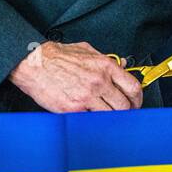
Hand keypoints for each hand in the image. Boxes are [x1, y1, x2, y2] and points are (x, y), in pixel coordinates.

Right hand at [8, 41, 142, 112]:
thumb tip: (123, 65)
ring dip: (110, 118)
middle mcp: (98, 81)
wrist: (34, 63)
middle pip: (124, 105)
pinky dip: (93, 121)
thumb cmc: (56, 56)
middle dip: (126, 112)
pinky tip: (90, 117)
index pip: (133, 87)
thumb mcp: (87, 50)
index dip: (137, 99)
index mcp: (105, 66)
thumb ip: (106, 59)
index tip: (135, 103)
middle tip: (122, 113)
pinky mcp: (73, 109)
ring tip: (105, 116)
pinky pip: (91, 120)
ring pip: (110, 116)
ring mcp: (86, 96)